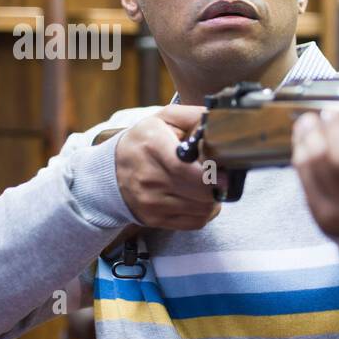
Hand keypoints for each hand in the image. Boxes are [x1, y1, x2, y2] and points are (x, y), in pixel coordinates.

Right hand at [114, 105, 221, 229]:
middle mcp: (149, 176)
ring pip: (202, 209)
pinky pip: (195, 222)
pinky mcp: (155, 219)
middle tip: (222, 175)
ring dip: (214, 199)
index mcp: (152, 145)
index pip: (185, 168)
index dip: (211, 174)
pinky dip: (206, 212)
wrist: (111, 169)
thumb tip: (222, 122)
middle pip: (199, 192)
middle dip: (219, 185)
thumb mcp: (165, 118)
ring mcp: (151, 201)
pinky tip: (201, 199)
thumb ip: (195, 116)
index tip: (227, 172)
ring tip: (209, 185)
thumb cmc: (145, 141)